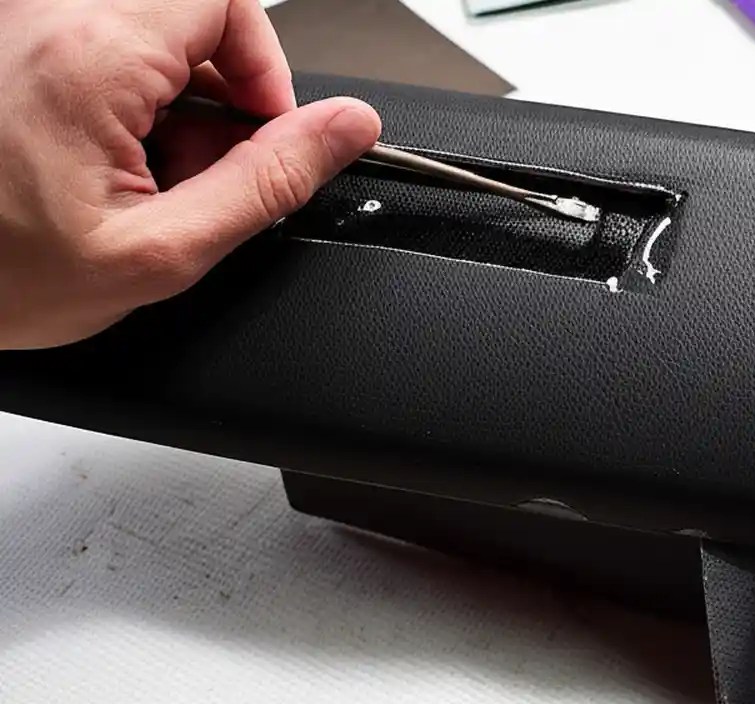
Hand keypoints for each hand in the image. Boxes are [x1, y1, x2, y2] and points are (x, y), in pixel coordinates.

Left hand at [0, 0, 381, 348]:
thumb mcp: (160, 251)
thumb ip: (267, 182)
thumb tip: (345, 129)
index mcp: (90, 56)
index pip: (227, 0)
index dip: (265, 68)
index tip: (260, 131)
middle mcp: (44, 18)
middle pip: (189, 12)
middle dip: (220, 86)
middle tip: (203, 163)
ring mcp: (20, 29)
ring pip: (147, 29)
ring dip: (171, 98)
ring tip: (146, 176)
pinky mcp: (9, 48)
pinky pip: (99, 42)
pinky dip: (125, 98)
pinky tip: (106, 164)